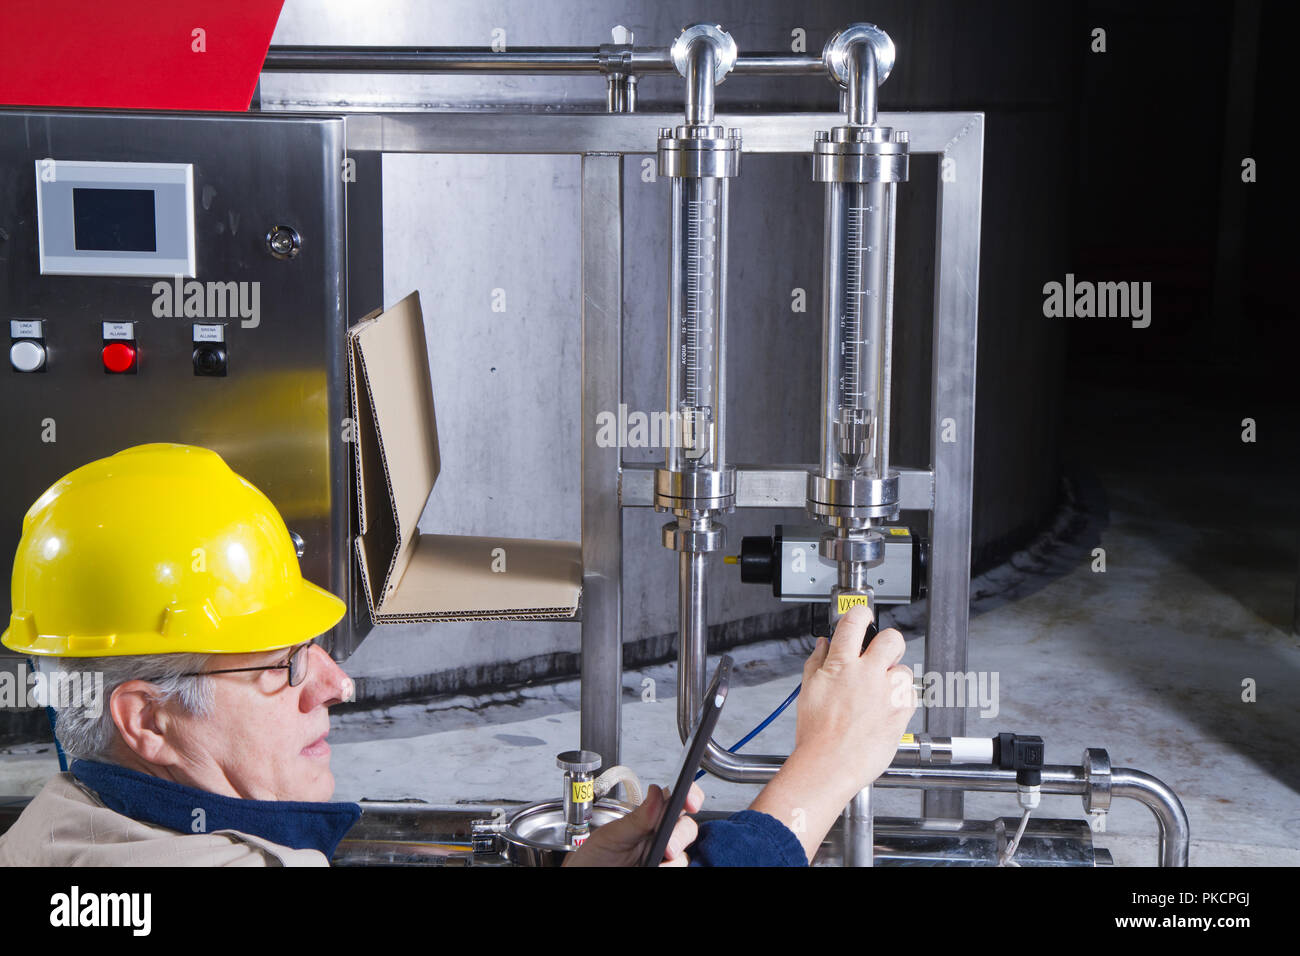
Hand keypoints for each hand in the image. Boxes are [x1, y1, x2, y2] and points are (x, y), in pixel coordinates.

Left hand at [563, 782, 704, 866]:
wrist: (586, 878)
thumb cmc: (594, 859)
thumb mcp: (611, 836)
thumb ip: (637, 818)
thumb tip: (656, 793)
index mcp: (648, 817)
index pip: (675, 798)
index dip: (689, 794)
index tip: (690, 800)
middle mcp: (659, 835)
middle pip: (686, 826)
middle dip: (681, 833)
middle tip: (668, 846)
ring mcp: (663, 857)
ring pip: (684, 853)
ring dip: (675, 859)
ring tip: (657, 863)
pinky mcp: (664, 870)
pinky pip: (679, 869)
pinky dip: (671, 869)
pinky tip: (657, 868)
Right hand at [793, 604, 914, 794]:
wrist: (830, 764)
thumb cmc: (816, 734)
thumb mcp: (808, 690)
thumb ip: (818, 662)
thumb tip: (824, 646)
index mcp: (841, 664)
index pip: (855, 621)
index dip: (861, 614)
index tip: (862, 616)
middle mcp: (868, 673)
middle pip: (892, 638)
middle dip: (887, 642)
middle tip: (879, 654)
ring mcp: (887, 692)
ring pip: (904, 669)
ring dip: (894, 677)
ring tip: (879, 692)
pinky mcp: (901, 712)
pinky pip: (910, 695)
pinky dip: (901, 699)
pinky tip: (885, 708)